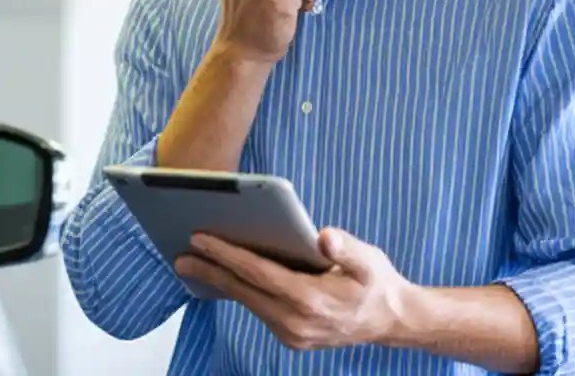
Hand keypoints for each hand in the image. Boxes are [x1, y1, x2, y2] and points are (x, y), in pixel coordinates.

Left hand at [175, 228, 412, 350]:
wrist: (393, 322)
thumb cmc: (378, 285)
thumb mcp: (370, 262)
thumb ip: (346, 249)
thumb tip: (323, 236)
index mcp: (310, 300)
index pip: (257, 272)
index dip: (226, 254)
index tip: (200, 239)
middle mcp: (296, 322)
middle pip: (243, 290)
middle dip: (210, 269)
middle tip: (180, 255)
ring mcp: (292, 334)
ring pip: (247, 301)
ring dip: (220, 282)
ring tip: (193, 263)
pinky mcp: (291, 337)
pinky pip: (258, 310)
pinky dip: (239, 292)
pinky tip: (224, 278)